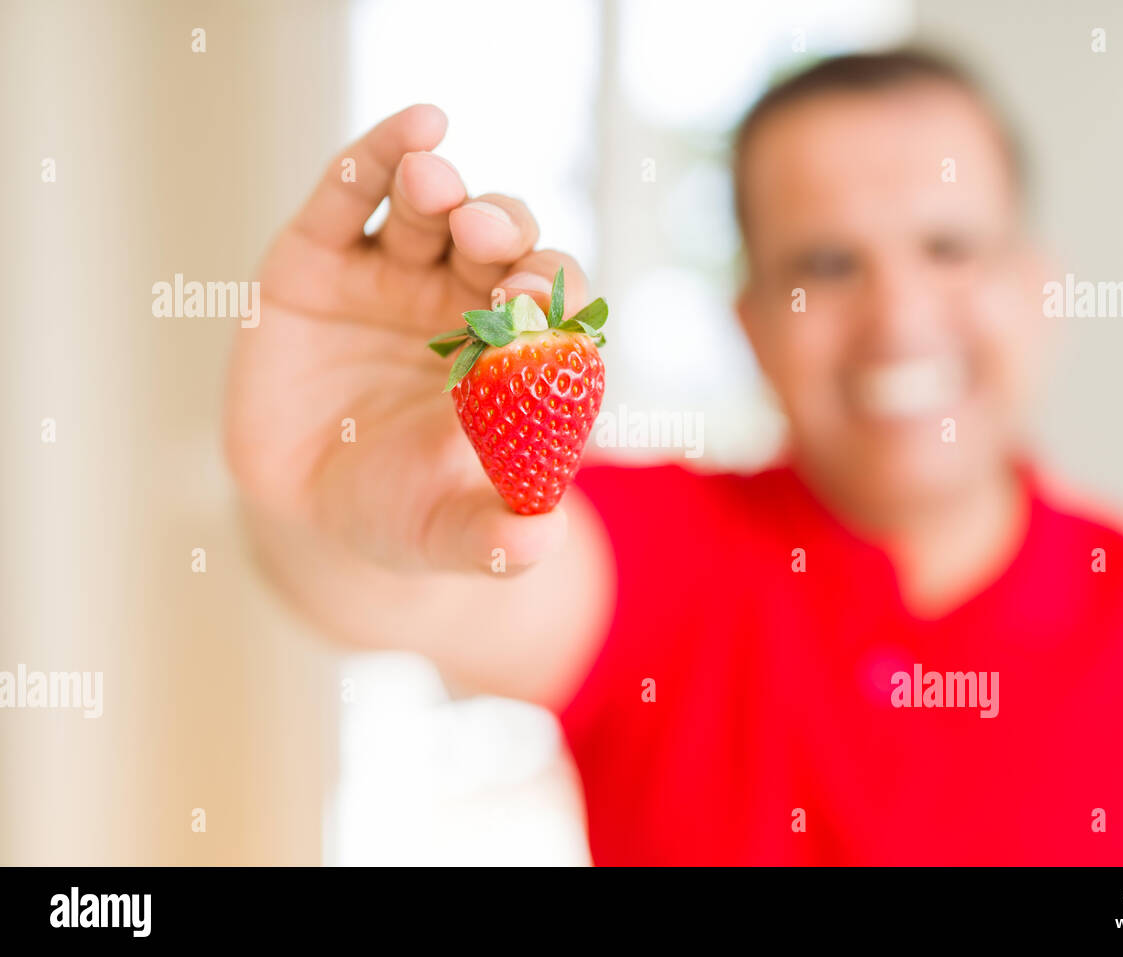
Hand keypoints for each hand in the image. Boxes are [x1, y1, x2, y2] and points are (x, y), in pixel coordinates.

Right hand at [224, 105, 588, 573]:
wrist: (306, 506)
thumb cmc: (401, 512)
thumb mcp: (447, 535)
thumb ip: (495, 540)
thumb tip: (539, 541)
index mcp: (514, 350)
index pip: (550, 308)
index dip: (549, 297)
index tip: (536, 303)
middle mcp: (462, 298)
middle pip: (497, 242)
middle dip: (499, 230)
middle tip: (488, 236)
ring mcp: (393, 271)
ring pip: (430, 208)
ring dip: (441, 186)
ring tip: (437, 182)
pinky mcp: (318, 254)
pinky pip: (351, 193)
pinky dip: (377, 156)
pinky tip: (416, 127)